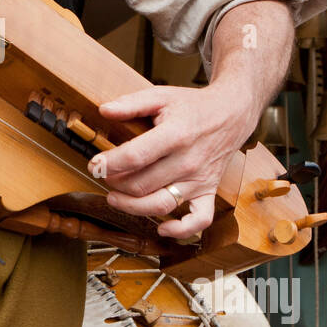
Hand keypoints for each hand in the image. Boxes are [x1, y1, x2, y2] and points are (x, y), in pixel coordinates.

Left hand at [87, 83, 256, 239]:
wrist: (232, 114)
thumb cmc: (192, 106)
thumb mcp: (161, 96)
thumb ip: (132, 103)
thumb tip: (104, 110)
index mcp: (176, 134)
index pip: (136, 157)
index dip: (110, 164)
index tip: (95, 164)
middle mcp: (189, 161)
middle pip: (142, 185)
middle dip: (115, 184)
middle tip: (104, 176)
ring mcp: (199, 179)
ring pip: (161, 205)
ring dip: (132, 207)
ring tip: (114, 198)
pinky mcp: (209, 191)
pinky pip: (200, 220)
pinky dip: (181, 230)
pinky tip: (162, 229)